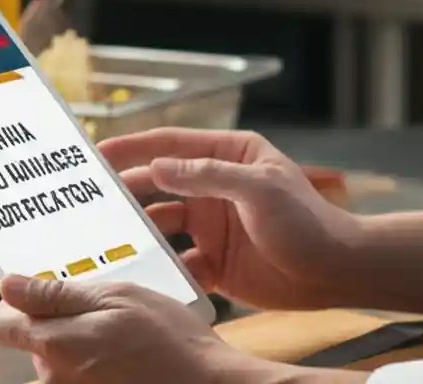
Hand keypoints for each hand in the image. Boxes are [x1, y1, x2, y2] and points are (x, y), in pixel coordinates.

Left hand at [0, 275, 265, 382]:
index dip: (21, 301)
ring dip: (88, 345)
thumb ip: (58, 294)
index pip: (2, 322)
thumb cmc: (169, 342)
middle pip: (38, 342)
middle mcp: (53, 379)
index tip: (49, 290)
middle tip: (113, 311)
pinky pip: (84, 377)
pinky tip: (133, 360)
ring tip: (130, 337)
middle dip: (66, 323)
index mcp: (54, 344)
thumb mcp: (119, 298)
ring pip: (64, 361)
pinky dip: (102, 367)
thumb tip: (8, 285)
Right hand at [99, 129, 362, 309]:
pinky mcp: (215, 263)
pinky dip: (159, 271)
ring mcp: (214, 226)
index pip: (172, 145)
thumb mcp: (259, 188)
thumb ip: (208, 175)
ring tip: (105, 245)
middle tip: (87, 203)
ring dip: (137, 236)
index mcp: (229, 156)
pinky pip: (177, 265)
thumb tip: (159, 166)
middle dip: (126, 193)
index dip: (134, 147)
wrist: (334, 271)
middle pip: (159, 186)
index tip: (97, 154)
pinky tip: (140, 278)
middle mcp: (216, 188)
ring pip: (162, 228)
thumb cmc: (308, 220)